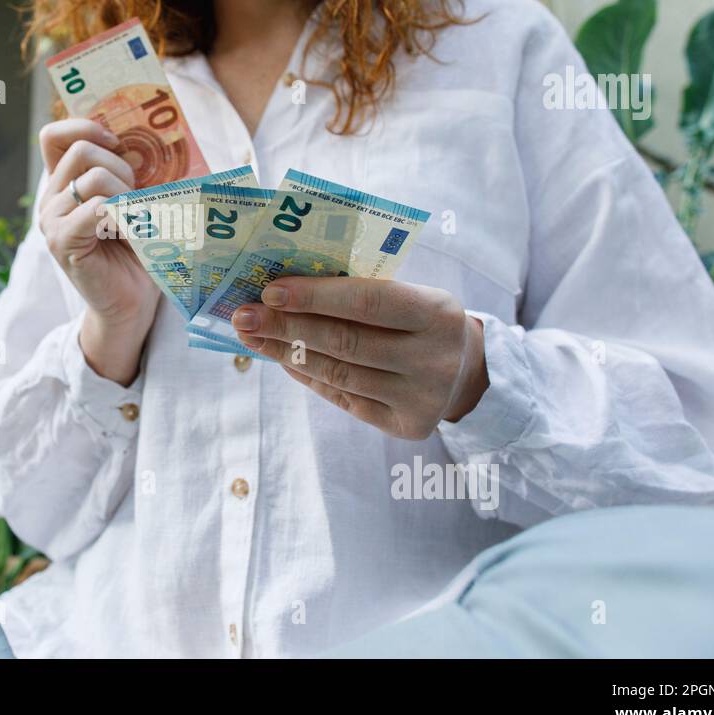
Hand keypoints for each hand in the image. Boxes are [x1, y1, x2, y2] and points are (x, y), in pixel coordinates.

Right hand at [37, 119, 159, 382]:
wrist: (133, 302)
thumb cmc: (139, 250)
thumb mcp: (135, 201)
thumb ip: (131, 173)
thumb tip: (157, 139)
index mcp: (64, 184)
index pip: (55, 136)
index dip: (85, 126)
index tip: (117, 141)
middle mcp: (51, 199)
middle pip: (82, 150)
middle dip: (121, 165)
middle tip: (137, 196)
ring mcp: (51, 220)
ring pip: (94, 177)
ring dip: (127, 193)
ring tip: (136, 219)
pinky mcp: (61, 242)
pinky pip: (94, 208)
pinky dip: (121, 215)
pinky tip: (130, 233)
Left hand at [229, 276, 488, 439]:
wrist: (470, 373)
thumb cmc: (423, 322)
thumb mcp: (413, 296)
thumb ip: (363, 293)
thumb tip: (285, 290)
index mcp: (435, 312)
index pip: (367, 302)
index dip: (315, 296)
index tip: (270, 290)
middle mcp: (432, 357)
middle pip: (345, 342)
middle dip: (287, 326)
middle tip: (243, 315)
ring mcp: (419, 397)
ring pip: (339, 374)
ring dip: (287, 353)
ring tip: (253, 336)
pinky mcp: (405, 425)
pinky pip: (343, 398)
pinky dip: (308, 377)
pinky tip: (281, 358)